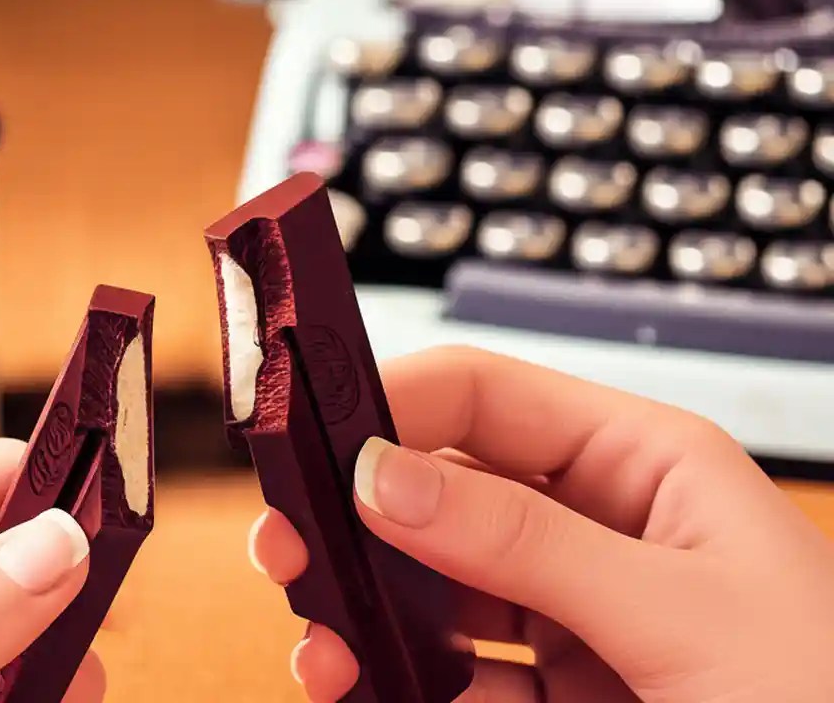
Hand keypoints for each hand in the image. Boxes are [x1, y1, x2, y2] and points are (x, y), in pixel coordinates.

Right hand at [250, 346, 833, 702]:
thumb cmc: (829, 701)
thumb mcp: (680, 612)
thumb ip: (524, 541)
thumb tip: (388, 474)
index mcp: (641, 464)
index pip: (489, 396)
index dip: (395, 404)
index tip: (318, 443)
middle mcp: (594, 528)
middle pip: (441, 492)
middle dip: (357, 518)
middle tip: (289, 544)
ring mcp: (569, 613)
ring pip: (433, 588)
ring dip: (365, 609)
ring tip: (319, 643)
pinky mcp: (554, 691)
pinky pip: (451, 674)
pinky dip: (397, 681)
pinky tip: (361, 685)